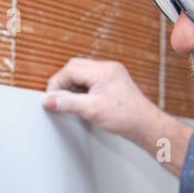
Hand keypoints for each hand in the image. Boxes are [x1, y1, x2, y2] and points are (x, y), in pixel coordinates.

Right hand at [42, 58, 192, 168]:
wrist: (145, 124)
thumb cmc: (126, 117)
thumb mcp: (91, 111)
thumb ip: (68, 103)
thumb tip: (48, 100)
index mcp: (103, 71)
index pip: (70, 70)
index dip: (57, 84)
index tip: (51, 99)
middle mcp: (107, 68)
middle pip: (75, 69)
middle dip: (64, 84)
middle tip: (59, 101)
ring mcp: (111, 73)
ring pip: (82, 74)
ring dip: (73, 87)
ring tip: (73, 104)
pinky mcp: (112, 81)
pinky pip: (90, 80)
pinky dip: (82, 90)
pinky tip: (84, 103)